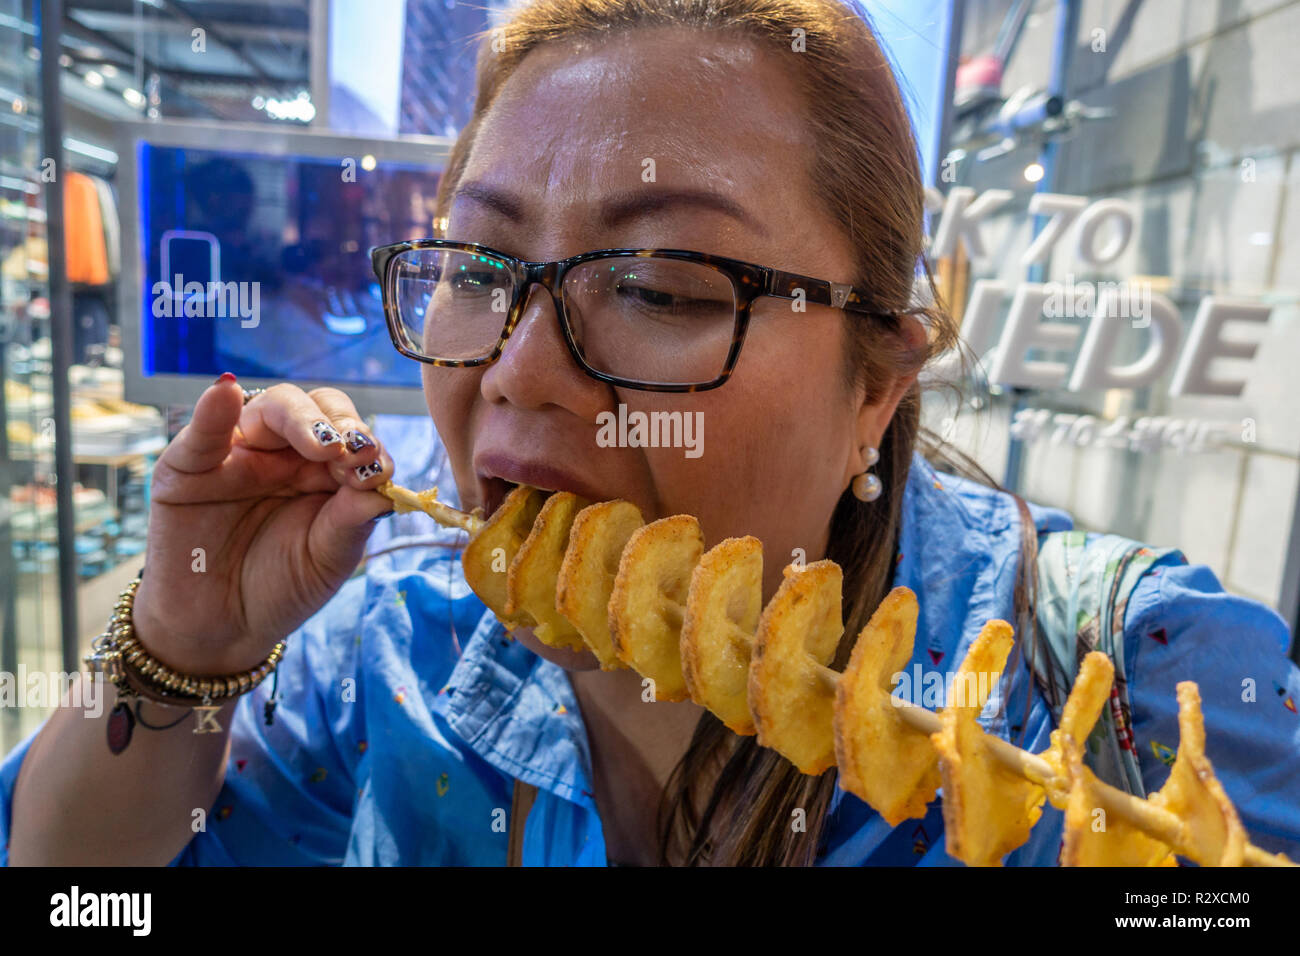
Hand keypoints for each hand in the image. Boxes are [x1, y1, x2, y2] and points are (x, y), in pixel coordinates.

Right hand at [132, 377, 394, 673]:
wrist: (221, 630)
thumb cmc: (280, 587)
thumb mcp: (327, 557)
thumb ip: (353, 519)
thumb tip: (386, 486)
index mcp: (323, 469)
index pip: (350, 433)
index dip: (365, 443)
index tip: (378, 467)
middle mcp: (283, 452)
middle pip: (315, 409)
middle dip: (339, 424)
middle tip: (352, 452)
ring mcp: (237, 453)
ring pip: (269, 409)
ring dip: (300, 418)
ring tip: (322, 443)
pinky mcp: (188, 466)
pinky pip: (202, 431)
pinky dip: (214, 408)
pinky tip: (226, 392)